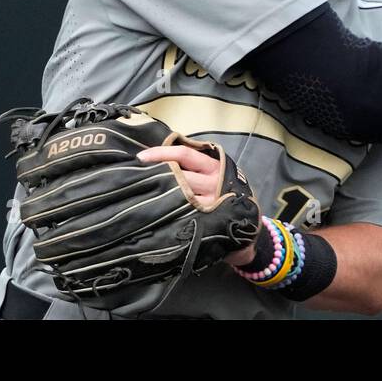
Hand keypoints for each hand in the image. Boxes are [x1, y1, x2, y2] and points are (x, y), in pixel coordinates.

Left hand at [137, 145, 256, 266]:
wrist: (249, 227)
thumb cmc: (226, 195)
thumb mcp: (218, 174)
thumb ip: (197, 165)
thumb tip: (161, 158)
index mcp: (215, 167)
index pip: (184, 155)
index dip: (161, 153)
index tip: (140, 157)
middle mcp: (214, 184)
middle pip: (179, 175)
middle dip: (155, 175)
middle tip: (133, 176)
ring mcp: (210, 205)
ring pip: (178, 195)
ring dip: (158, 194)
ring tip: (138, 194)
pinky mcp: (206, 222)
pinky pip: (182, 216)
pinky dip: (166, 213)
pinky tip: (153, 214)